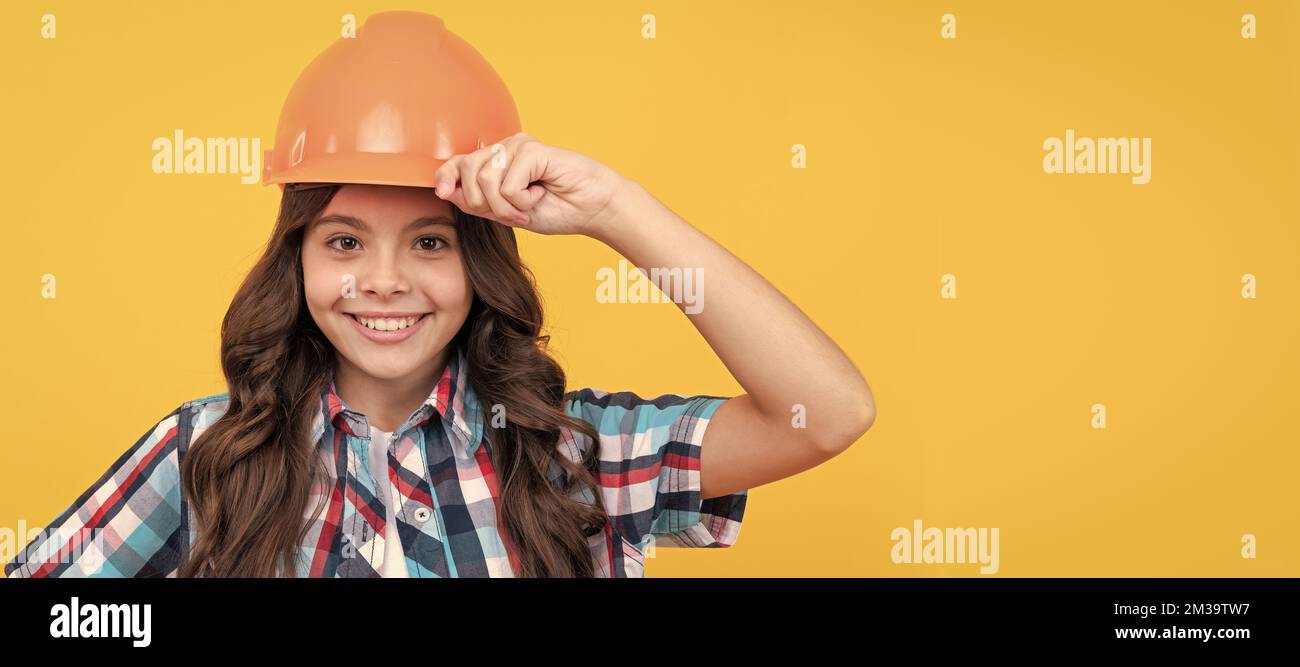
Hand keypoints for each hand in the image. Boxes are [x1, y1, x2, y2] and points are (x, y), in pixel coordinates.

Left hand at [433, 132, 627, 236]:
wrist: (592, 209)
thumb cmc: (557, 209)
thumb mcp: (508, 212)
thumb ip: (478, 202)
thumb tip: (444, 190)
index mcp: (497, 162)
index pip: (459, 162)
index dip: (446, 176)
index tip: (441, 192)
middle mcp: (505, 148)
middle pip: (467, 171)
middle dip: (483, 203)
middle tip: (512, 214)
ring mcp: (518, 146)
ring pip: (484, 179)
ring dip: (505, 206)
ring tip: (528, 206)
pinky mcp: (531, 150)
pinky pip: (507, 184)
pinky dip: (522, 201)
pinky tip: (541, 194)